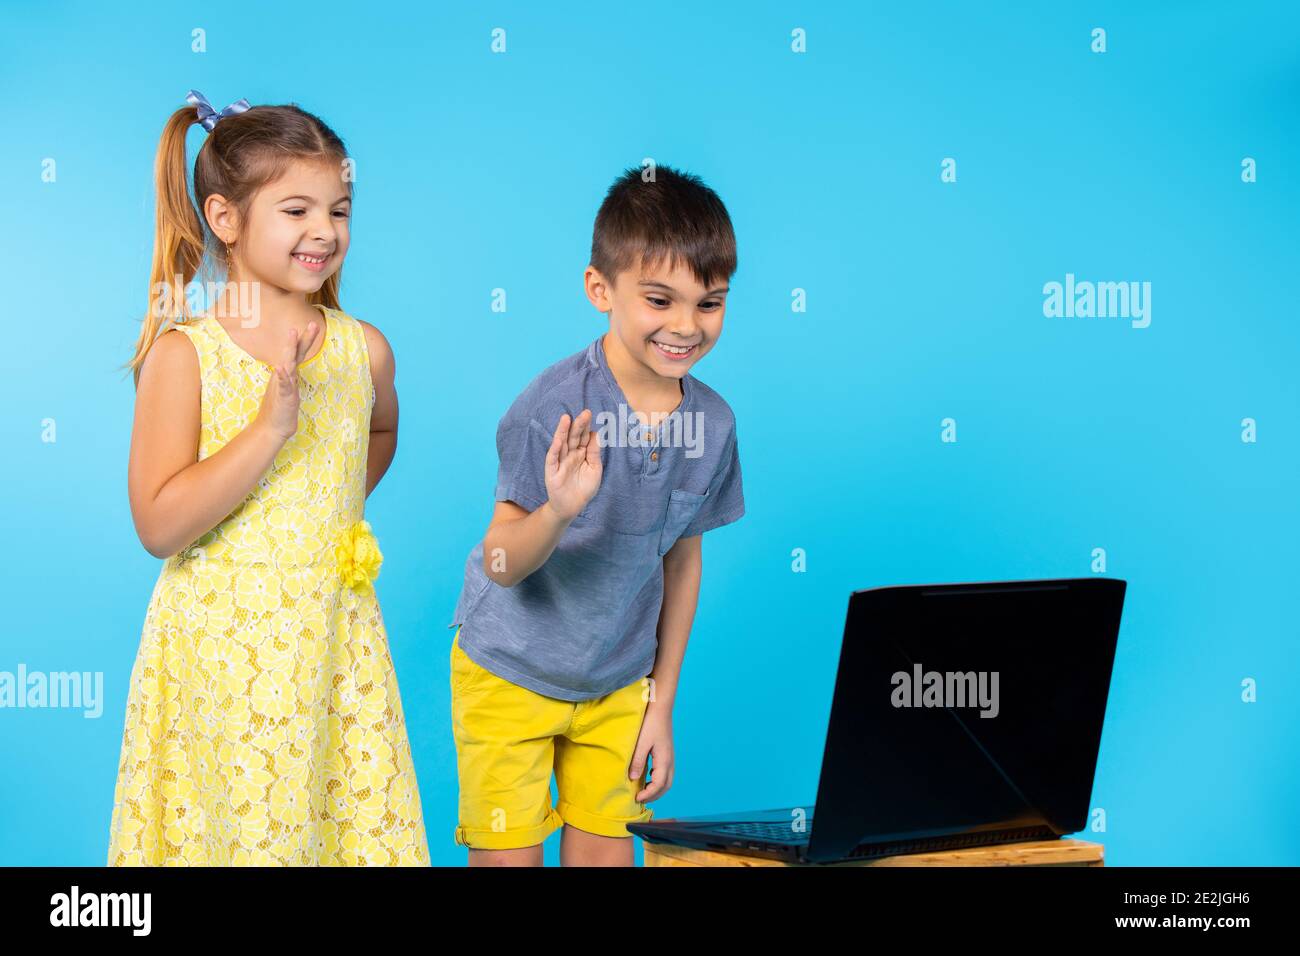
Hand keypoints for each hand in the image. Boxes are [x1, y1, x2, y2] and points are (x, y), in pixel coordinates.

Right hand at [255, 320, 319, 441]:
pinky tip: (281, 368)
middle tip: (312, 323)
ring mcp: (282, 385)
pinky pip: (282, 385)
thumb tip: (292, 367)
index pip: (297, 353)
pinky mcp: (281, 397)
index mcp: (289, 373)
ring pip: (287, 364)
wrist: (273, 427)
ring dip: (289, 349)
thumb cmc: (282, 408)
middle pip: (293, 353)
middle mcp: (285, 376)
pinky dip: (282, 376)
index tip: (314, 324)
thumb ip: (291, 377)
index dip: (305, 339)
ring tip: (292, 334)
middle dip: (302, 338)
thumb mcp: (290, 389)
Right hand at [543, 409, 601, 521]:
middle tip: (585, 413)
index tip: (589, 414)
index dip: (586, 427)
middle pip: (573, 437)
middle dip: (578, 425)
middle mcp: (570, 455)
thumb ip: (594, 453)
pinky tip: (558, 440)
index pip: (583, 437)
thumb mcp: (594, 469)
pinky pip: (552, 459)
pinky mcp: (552, 471)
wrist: (572, 507)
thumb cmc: (584, 488)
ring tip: (566, 418)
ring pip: (561, 444)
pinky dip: (555, 449)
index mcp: (580, 453)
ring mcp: (560, 462)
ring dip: (563, 431)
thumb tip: (596, 434)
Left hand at [630, 704, 673, 802]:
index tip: (636, 798)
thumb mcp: (641, 743)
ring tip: (643, 792)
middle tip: (640, 799)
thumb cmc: (650, 723)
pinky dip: (658, 781)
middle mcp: (670, 761)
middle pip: (666, 786)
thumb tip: (633, 779)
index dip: (648, 794)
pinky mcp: (667, 753)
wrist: (660, 708)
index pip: (658, 785)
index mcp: (664, 760)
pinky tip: (647, 778)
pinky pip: (665, 773)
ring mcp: (670, 757)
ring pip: (667, 780)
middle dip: (654, 795)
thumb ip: (638, 761)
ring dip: (657, 789)